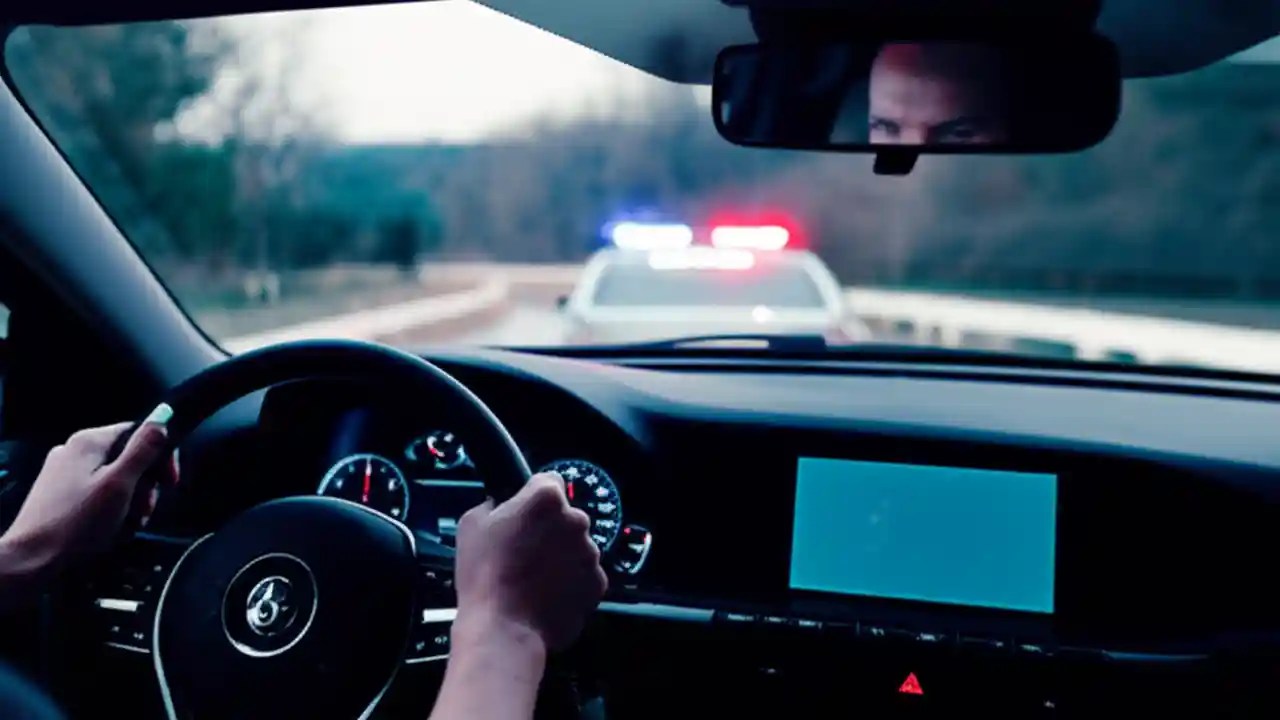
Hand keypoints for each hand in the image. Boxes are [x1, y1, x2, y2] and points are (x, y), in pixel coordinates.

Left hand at [0, 406, 176, 598]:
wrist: (32, 559)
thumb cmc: (79, 521)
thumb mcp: (120, 484)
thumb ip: (143, 449)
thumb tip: (163, 414)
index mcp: (89, 441)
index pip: (139, 433)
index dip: (161, 457)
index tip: (170, 483)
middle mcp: (74, 450)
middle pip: (129, 458)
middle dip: (144, 486)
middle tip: (142, 511)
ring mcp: (63, 472)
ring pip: (115, 479)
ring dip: (130, 502)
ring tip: (125, 525)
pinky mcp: (58, 494)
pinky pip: (97, 493)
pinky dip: (110, 509)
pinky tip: (109, 528)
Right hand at [428, 473, 606, 719]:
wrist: (503, 628)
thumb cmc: (483, 575)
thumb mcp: (471, 524)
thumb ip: (493, 504)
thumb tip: (500, 505)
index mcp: (546, 498)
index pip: (548, 481)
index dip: (533, 498)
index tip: (523, 515)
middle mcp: (576, 520)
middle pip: (566, 516)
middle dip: (550, 530)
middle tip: (524, 552)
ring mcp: (591, 553)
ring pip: (577, 547)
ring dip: (561, 557)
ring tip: (534, 580)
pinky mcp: (598, 583)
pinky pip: (585, 576)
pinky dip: (571, 583)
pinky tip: (547, 595)